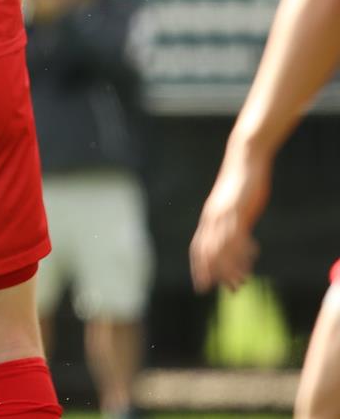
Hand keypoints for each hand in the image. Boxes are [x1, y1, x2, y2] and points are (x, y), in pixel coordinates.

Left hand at [192, 144, 270, 290]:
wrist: (245, 157)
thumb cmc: (242, 181)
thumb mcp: (236, 205)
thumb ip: (234, 221)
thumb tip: (237, 237)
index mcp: (209, 216)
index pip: (198, 246)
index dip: (198, 266)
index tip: (201, 284)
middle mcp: (212, 217)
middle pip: (206, 250)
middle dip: (210, 272)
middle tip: (215, 290)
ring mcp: (224, 213)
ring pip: (222, 247)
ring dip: (228, 267)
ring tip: (236, 285)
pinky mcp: (238, 209)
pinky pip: (237, 235)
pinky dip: (241, 251)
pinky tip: (250, 262)